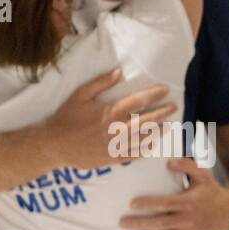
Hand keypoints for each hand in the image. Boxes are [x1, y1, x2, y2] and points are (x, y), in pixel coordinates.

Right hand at [39, 70, 175, 170]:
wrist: (55, 145)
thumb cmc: (66, 118)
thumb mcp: (80, 95)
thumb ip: (100, 83)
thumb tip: (119, 72)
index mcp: (112, 111)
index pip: (140, 100)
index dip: (156, 94)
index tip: (166, 90)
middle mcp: (119, 129)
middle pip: (149, 119)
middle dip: (164, 112)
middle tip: (173, 107)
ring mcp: (119, 145)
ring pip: (146, 137)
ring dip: (159, 131)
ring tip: (168, 126)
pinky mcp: (115, 158)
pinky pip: (136, 154)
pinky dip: (147, 148)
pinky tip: (153, 144)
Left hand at [121, 159, 228, 229]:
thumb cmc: (212, 191)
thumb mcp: (203, 175)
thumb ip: (186, 166)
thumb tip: (168, 163)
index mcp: (188, 203)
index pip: (164, 204)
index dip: (147, 204)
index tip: (131, 203)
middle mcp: (188, 220)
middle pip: (159, 223)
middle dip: (139, 224)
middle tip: (121, 222)